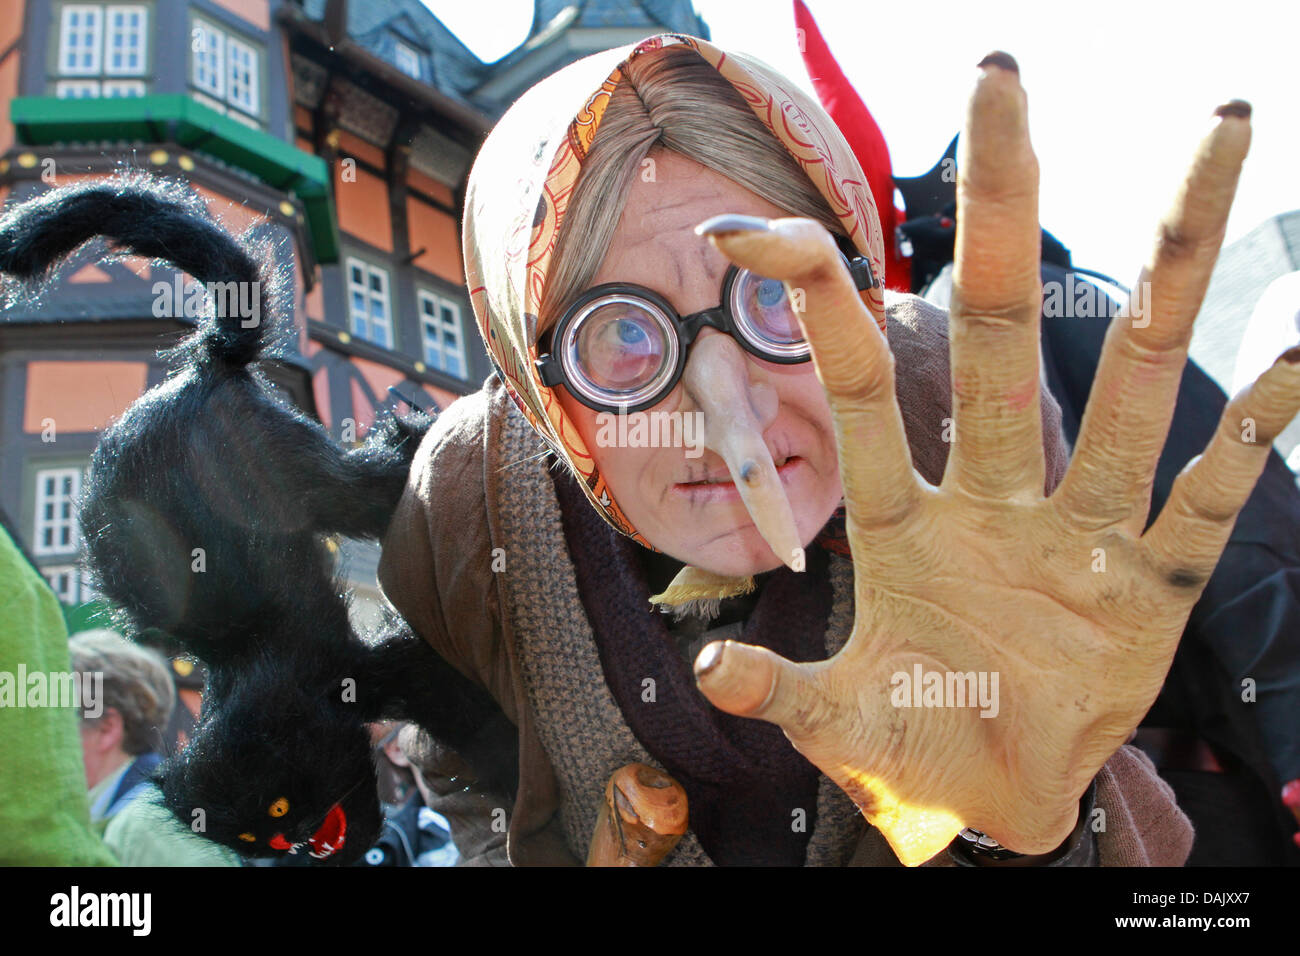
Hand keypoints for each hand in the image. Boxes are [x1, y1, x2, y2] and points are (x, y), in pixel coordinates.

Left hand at [693, 53, 1295, 865]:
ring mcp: (1084, 533)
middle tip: (1003, 82)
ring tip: (1221, 136)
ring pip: (1136, 379)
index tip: (767, 228)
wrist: (1000, 801)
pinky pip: (1208, 497)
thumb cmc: (916, 749)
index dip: (824, 306)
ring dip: (1174, 269)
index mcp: (907, 525)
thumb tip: (710, 663)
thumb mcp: (844, 722)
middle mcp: (999, 498)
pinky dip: (1255, 435)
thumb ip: (787, 689)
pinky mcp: (1155, 586)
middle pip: (1005, 333)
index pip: (866, 392)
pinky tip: (1299, 354)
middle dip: (1007, 213)